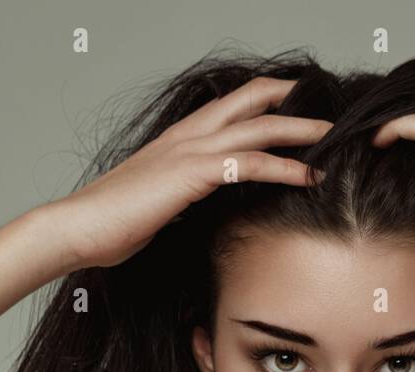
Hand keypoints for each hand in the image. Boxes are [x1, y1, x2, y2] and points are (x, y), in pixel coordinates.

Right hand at [40, 76, 331, 270]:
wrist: (77, 229)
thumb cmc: (111, 224)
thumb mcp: (158, 204)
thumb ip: (185, 197)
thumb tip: (203, 210)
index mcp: (180, 139)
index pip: (234, 106)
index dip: (270, 101)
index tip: (302, 110)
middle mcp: (188, 135)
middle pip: (255, 100)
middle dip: (296, 102)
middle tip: (333, 113)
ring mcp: (190, 150)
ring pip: (260, 126)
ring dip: (304, 130)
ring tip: (337, 138)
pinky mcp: (192, 174)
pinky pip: (250, 163)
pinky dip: (285, 167)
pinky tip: (310, 175)